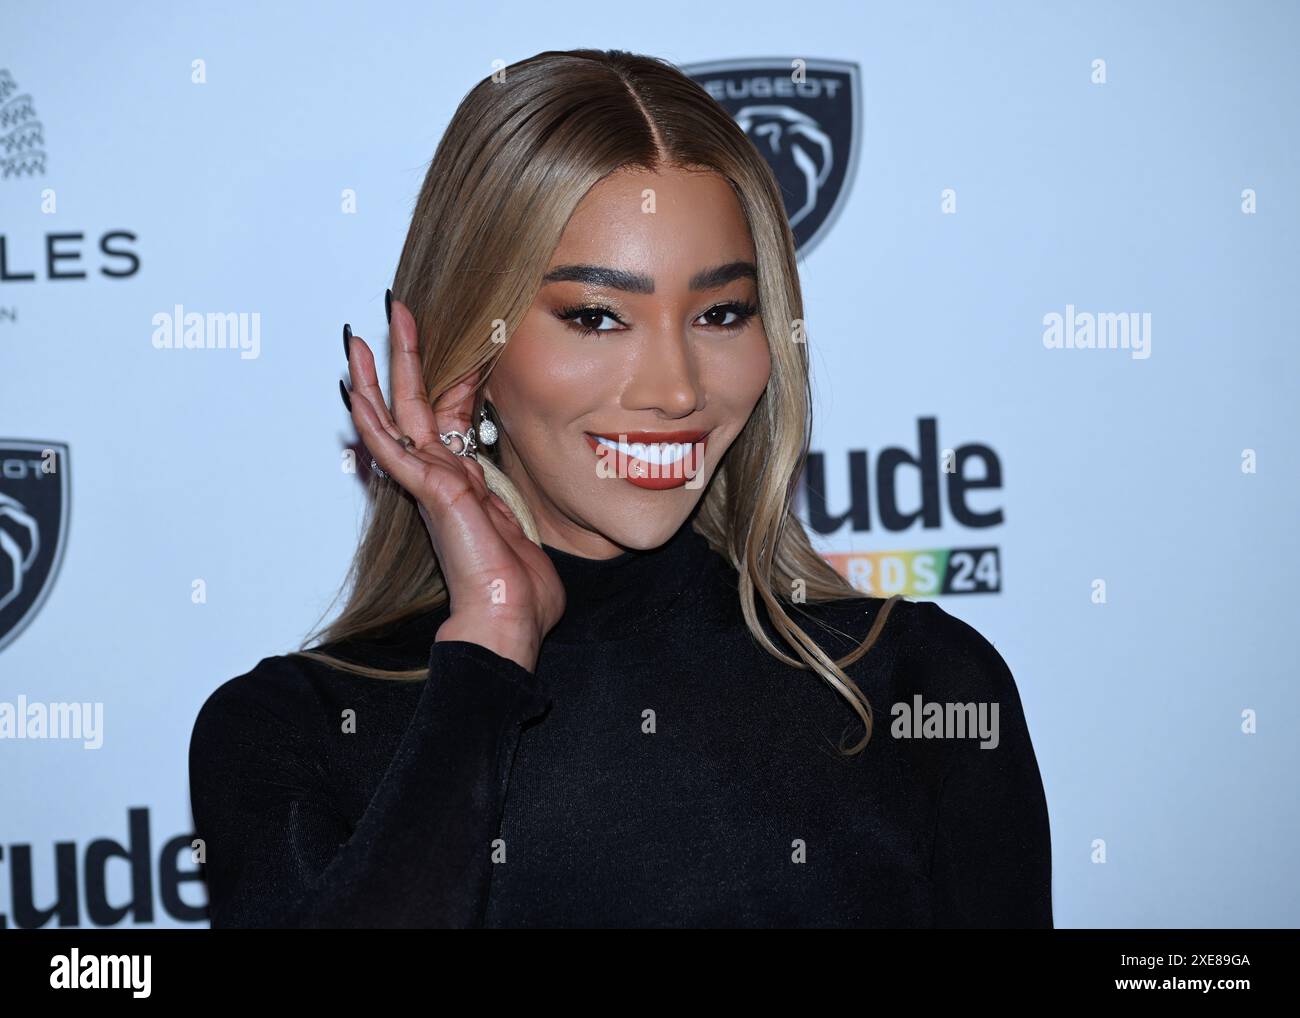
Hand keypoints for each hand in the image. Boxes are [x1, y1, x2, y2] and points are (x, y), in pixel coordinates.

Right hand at [342, 298, 564, 671]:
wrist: (507, 620)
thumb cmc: (519, 592)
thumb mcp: (523, 535)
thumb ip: (511, 517)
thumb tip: (515, 521)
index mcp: (466, 486)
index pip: (454, 419)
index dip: (454, 378)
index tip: (457, 344)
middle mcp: (443, 480)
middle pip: (418, 406)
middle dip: (406, 360)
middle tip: (396, 315)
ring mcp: (433, 484)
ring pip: (397, 416)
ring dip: (378, 375)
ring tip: (363, 336)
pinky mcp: (430, 490)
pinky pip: (392, 444)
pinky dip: (371, 415)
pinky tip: (355, 386)